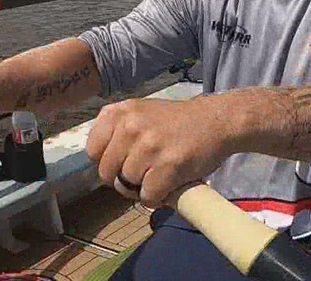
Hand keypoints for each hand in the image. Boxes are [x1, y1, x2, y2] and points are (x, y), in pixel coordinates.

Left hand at [86, 97, 232, 207]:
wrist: (217, 121)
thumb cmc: (177, 121)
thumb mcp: (141, 112)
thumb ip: (117, 131)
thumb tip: (99, 162)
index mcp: (120, 112)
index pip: (93, 151)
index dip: (108, 161)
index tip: (124, 160)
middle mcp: (130, 126)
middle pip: (107, 172)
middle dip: (123, 178)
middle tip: (144, 172)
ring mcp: (149, 146)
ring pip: (127, 185)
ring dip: (143, 186)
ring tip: (161, 174)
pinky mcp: (168, 166)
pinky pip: (147, 196)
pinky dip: (158, 197)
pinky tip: (169, 184)